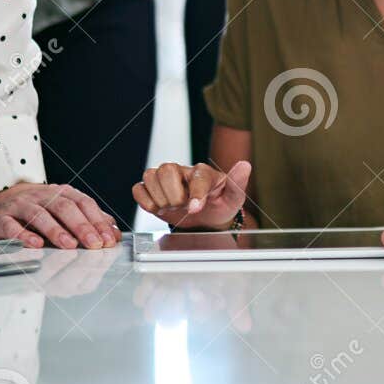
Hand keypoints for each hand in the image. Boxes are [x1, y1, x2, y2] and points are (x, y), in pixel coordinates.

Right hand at [0, 182, 119, 249]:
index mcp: (62, 193)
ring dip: (56, 230)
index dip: (97, 221)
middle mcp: (42, 196)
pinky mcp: (2, 218)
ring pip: (40, 215)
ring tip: (70, 245)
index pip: (84, 204)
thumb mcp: (66, 209)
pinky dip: (25, 235)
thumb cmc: (39, 208)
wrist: (1, 201)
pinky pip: (12, 226)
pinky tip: (36, 244)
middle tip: (94, 244)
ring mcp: (21, 205)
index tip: (108, 239)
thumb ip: (90, 220)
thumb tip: (114, 233)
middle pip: (65, 207)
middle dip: (82, 226)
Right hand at [133, 160, 250, 228]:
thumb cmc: (220, 205)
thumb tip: (245, 165)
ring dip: (160, 197)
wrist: (207, 219)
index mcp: (203, 172)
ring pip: (150, 175)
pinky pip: (138, 188)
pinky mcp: (152, 189)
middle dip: (174, 194)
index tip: (195, 208)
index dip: (195, 193)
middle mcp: (182, 171)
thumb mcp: (233, 199)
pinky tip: (158, 209)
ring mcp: (165, 179)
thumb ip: (237, 184)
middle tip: (183, 207)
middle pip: (166, 169)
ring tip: (171, 208)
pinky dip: (145, 200)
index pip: (196, 176)